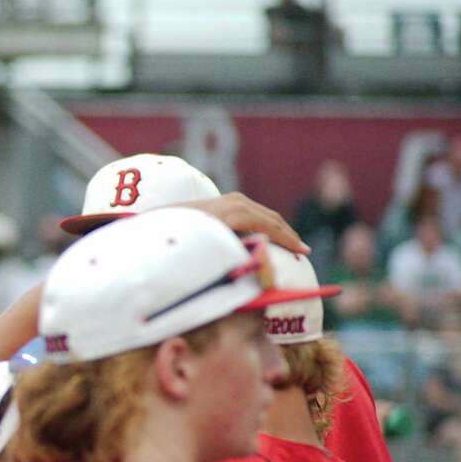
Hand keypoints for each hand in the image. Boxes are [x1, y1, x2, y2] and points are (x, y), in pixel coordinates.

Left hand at [181, 192, 308, 254]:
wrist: (157, 221)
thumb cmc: (181, 245)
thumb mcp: (210, 252)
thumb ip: (237, 255)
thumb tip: (262, 263)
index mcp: (230, 214)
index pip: (269, 225)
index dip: (287, 240)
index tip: (303, 253)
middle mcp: (232, 202)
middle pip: (269, 217)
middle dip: (287, 234)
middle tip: (303, 250)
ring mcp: (228, 199)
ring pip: (262, 213)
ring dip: (277, 228)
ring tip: (290, 244)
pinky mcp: (225, 201)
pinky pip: (252, 212)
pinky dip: (264, 223)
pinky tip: (269, 236)